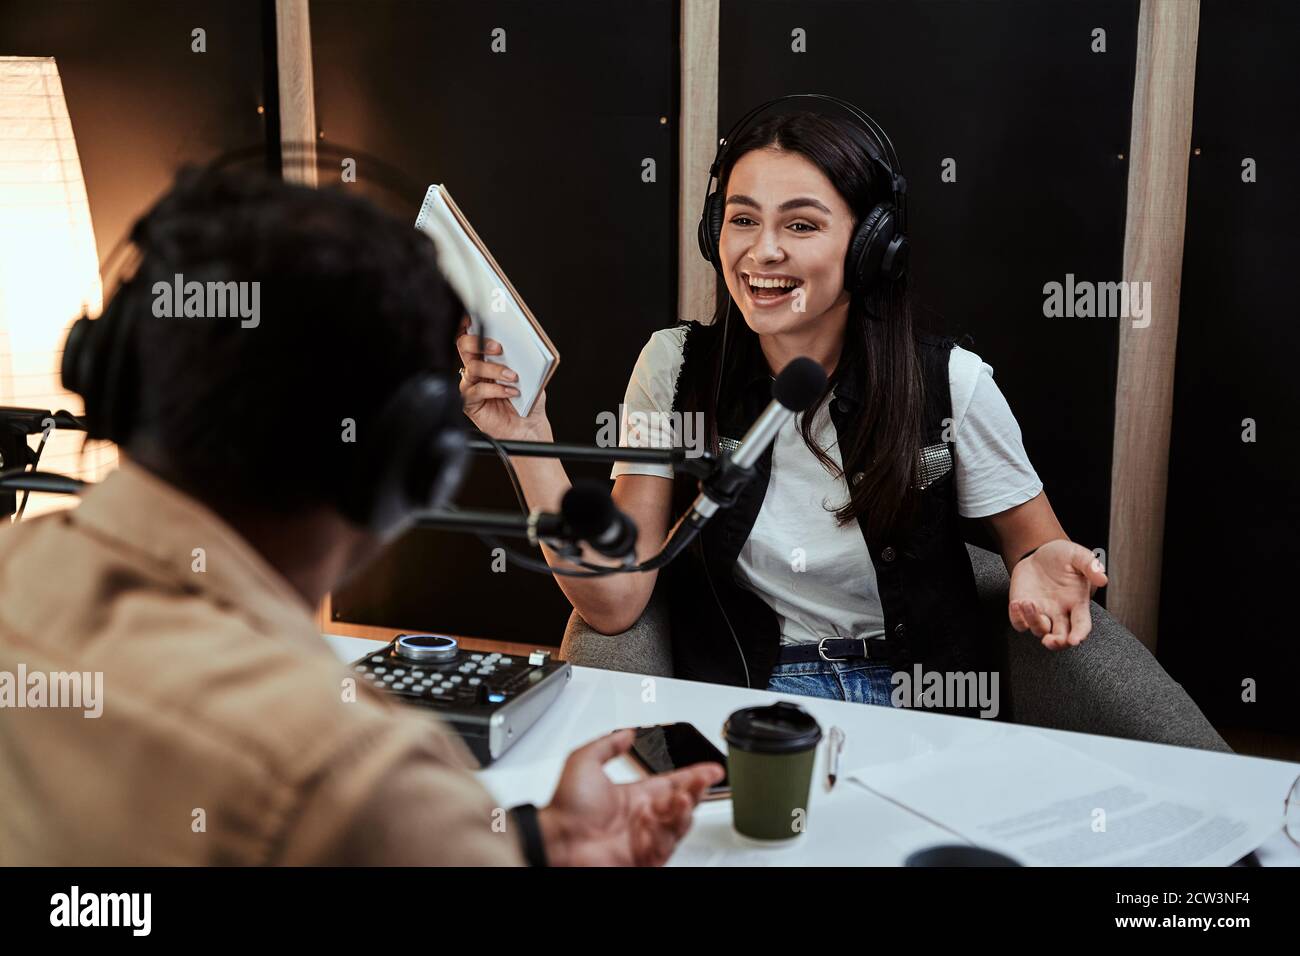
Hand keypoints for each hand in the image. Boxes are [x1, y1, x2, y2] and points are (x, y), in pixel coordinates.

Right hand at [456, 314, 552, 441]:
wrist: (528, 426)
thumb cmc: (528, 400)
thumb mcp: (531, 374)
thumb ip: (522, 358)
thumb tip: (521, 340)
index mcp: (488, 356)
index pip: (474, 334)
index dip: (469, 322)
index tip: (477, 314)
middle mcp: (477, 368)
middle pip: (464, 345)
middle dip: (480, 342)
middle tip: (499, 348)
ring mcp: (472, 384)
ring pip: (472, 367)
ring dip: (494, 370)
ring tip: (512, 376)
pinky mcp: (470, 402)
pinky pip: (475, 390)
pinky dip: (494, 389)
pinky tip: (509, 391)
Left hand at [537, 729, 724, 865]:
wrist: (556, 839)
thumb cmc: (565, 808)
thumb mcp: (584, 762)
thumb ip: (607, 744)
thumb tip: (626, 732)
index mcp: (633, 796)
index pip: (671, 783)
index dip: (693, 775)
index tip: (711, 769)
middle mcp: (642, 817)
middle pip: (681, 801)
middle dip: (696, 789)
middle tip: (704, 779)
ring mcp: (644, 838)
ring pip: (679, 823)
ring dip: (685, 808)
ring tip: (684, 796)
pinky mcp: (644, 856)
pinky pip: (668, 843)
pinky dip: (672, 829)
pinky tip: (668, 814)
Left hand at [1008, 539, 1108, 649]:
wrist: (1038, 554)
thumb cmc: (1062, 557)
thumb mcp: (1077, 555)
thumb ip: (1090, 565)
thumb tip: (1103, 578)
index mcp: (1077, 604)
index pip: (1082, 625)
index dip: (1080, 634)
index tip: (1075, 640)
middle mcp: (1060, 613)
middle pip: (1061, 638)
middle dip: (1057, 643)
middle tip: (1051, 641)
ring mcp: (1042, 613)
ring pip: (1039, 630)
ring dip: (1034, 622)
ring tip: (1028, 603)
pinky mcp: (1023, 609)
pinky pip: (1019, 623)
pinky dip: (1017, 618)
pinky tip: (1016, 604)